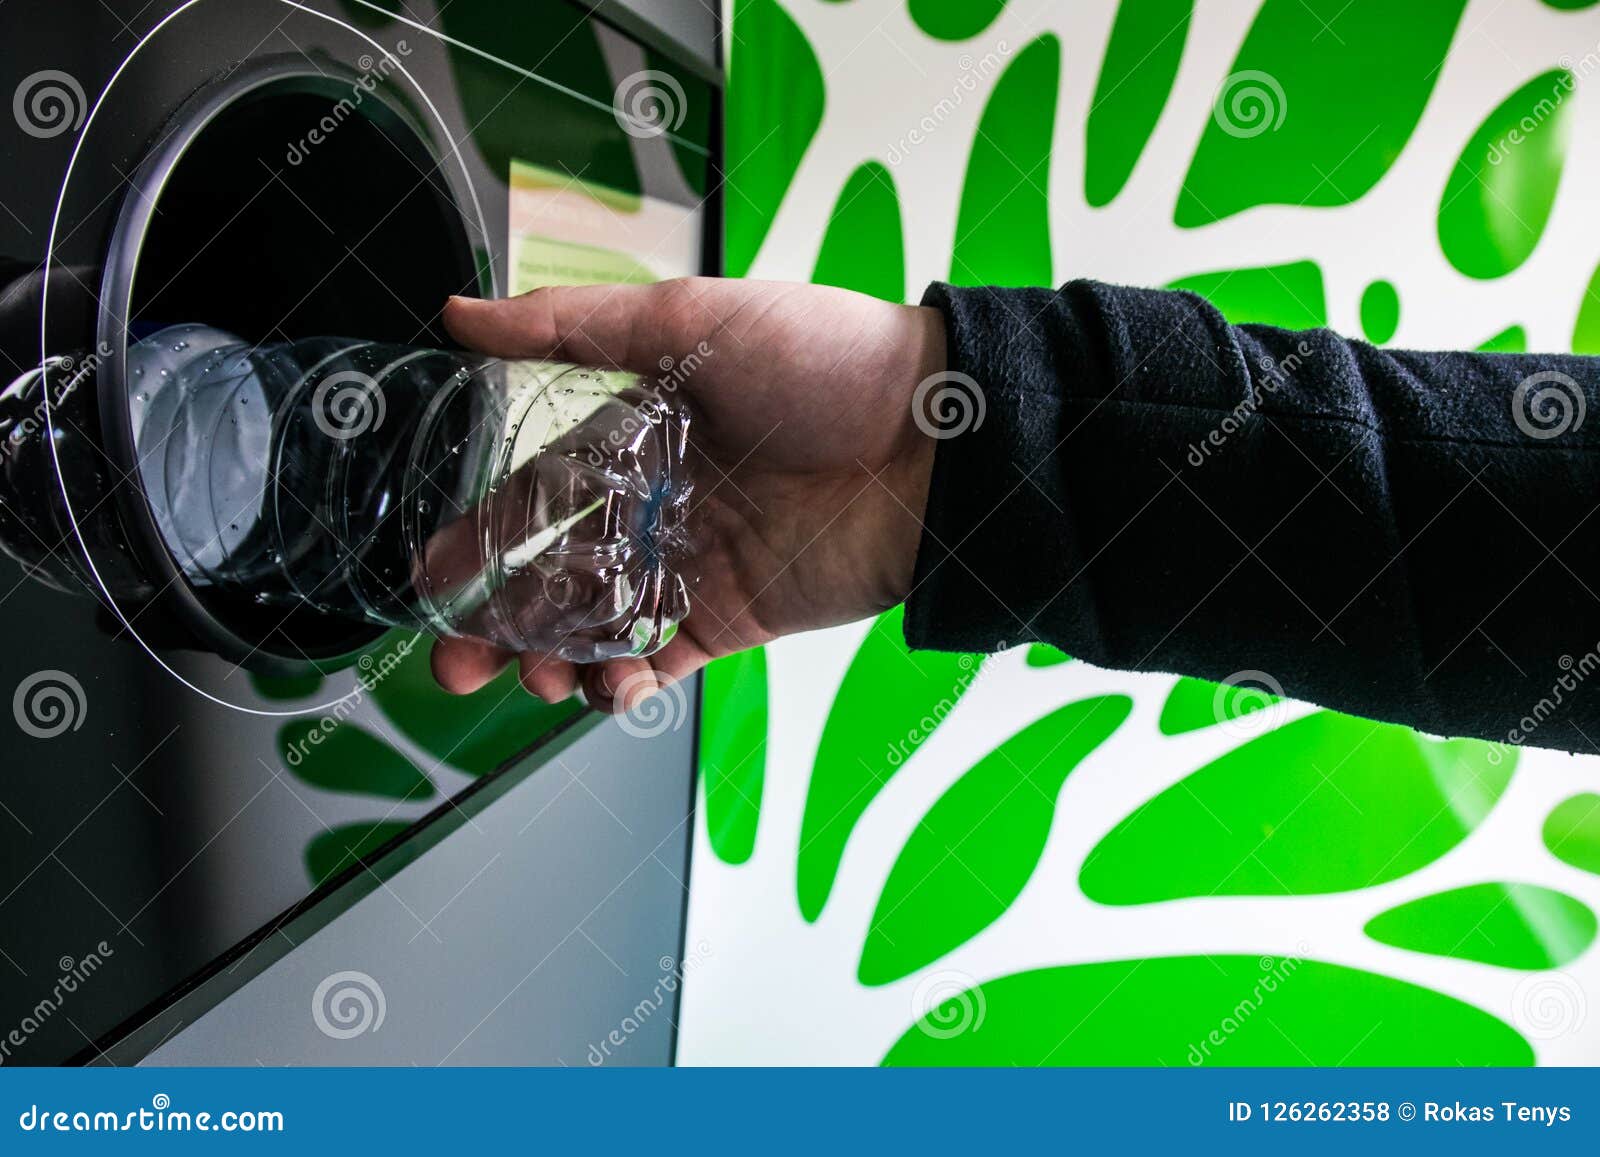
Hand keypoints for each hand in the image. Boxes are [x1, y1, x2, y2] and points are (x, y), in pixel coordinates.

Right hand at [431, 277, 945, 711]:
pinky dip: (627, 684)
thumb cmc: (825, 360)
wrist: (936, 440)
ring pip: (600, 625)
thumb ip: (572, 326)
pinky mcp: (738, 617)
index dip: (481, 536)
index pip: (537, 494)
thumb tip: (461, 313)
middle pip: (555, 572)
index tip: (432, 580)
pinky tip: (603, 689)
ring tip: (535, 679)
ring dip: (556, 659)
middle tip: (456, 664)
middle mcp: (659, 500)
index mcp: (638, 430)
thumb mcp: (691, 319)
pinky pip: (666, 660)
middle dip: (500, 621)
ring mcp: (696, 564)